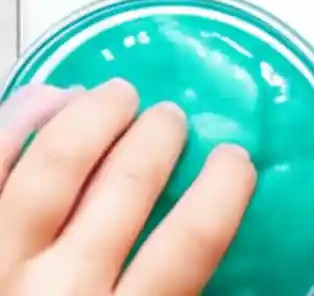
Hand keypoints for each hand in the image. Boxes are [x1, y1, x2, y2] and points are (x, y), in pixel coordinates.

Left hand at [0, 79, 256, 294]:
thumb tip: (206, 272)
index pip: (190, 244)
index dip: (222, 189)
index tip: (234, 160)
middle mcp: (60, 292)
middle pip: (125, 189)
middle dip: (157, 139)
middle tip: (170, 118)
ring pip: (50, 169)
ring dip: (92, 119)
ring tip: (116, 96)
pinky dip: (13, 126)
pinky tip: (43, 99)